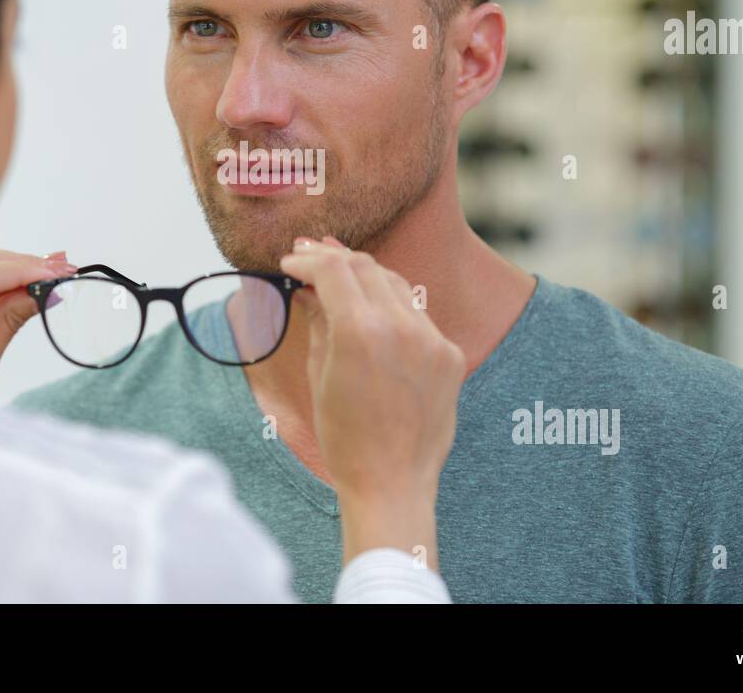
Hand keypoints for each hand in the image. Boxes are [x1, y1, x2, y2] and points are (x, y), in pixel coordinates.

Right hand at [279, 236, 463, 568]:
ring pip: (396, 285)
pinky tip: (376, 318)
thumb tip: (312, 290)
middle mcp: (400, 327)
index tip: (292, 261)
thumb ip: (319, 322)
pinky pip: (418, 317)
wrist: (391, 483)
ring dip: (367, 278)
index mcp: (360, 331)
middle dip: (335, 259)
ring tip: (343, 281)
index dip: (308, 259)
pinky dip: (393, 310)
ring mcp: (431, 339)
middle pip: (366, 267)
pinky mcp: (450, 355)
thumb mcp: (320, 375)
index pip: (333, 269)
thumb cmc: (345, 438)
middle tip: (312, 259)